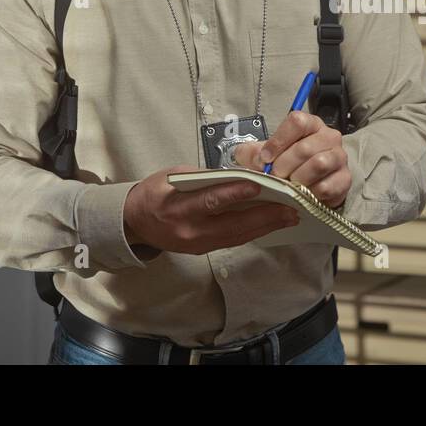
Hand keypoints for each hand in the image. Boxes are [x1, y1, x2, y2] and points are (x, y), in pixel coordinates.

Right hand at [123, 165, 298, 253]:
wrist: (134, 222)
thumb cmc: (155, 192)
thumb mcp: (173, 176)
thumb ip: (204, 178)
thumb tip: (238, 175)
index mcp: (177, 206)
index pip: (211, 200)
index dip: (235, 193)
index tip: (260, 186)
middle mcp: (189, 230)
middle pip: (232, 224)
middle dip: (264, 216)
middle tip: (290, 209)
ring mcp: (197, 244)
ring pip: (237, 236)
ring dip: (265, 226)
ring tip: (289, 217)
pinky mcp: (203, 250)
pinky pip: (232, 240)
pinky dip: (253, 231)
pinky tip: (270, 224)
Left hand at [233, 111, 351, 207]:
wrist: (309, 184)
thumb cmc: (287, 164)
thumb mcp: (264, 154)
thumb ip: (251, 153)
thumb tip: (253, 159)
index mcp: (310, 124)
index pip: (297, 121)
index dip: (278, 141)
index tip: (265, 158)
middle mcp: (328, 137)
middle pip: (305, 147)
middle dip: (284, 165)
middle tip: (275, 177)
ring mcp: (339, 157)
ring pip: (319, 164)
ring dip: (298, 178)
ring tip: (289, 185)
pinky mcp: (344, 179)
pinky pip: (327, 186)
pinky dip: (310, 193)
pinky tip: (303, 195)